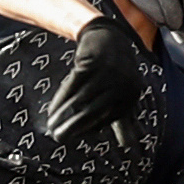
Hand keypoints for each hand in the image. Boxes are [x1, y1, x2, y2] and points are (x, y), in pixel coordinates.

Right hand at [44, 16, 143, 142]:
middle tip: (58, 137)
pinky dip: (60, 98)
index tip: (72, 138)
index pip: (106, 119)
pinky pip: (72, 84)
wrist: (107, 37)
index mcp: (131, 95)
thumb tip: (129, 146)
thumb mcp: (124, 94)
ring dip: (63, 114)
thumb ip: (125, 121)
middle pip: (92, 111)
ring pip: (80, 99)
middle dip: (73, 125)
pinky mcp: (91, 61)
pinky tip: (53, 108)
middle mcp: (122, 84)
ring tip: (51, 124)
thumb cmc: (116, 73)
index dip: (87, 129)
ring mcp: (106, 72)